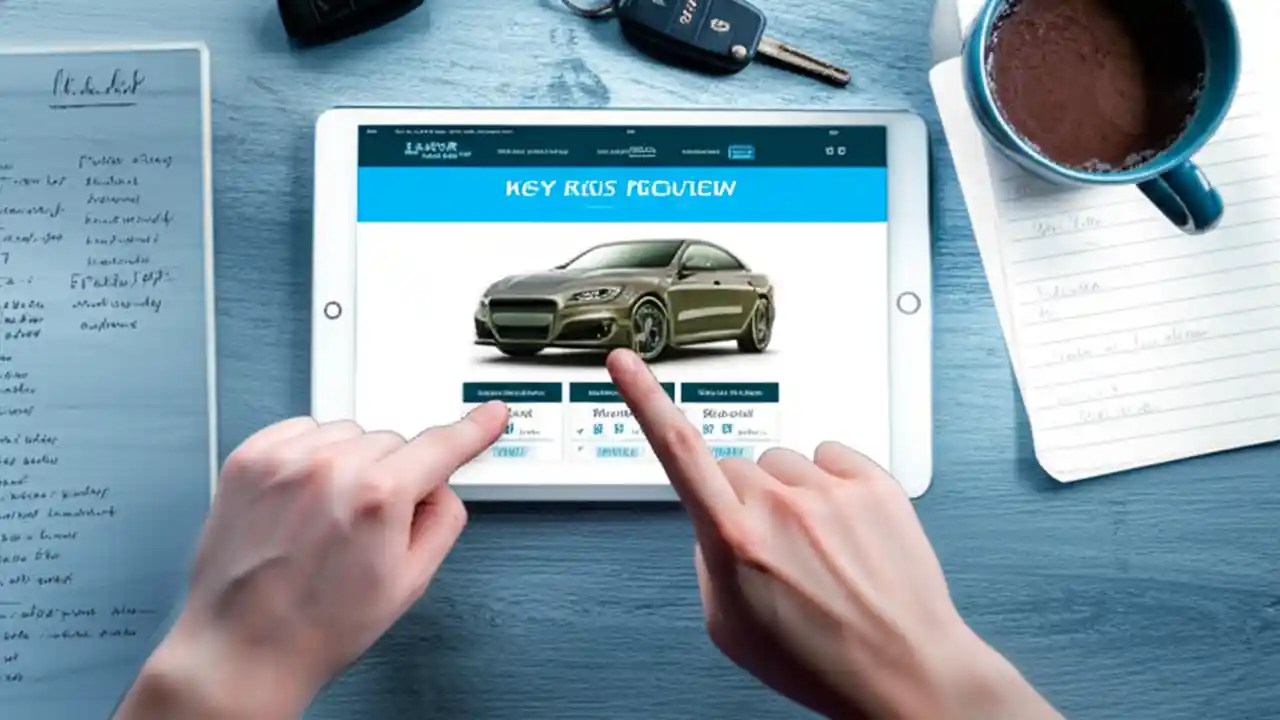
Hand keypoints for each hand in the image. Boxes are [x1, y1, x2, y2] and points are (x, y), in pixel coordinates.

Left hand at [115, 402, 508, 719]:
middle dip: (392, 475)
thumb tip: (441, 486)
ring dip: (351, 462)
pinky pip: (302, 430)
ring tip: (329, 515)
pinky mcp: (249, 459)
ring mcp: (285, 461)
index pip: (441, 446)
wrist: (243, 647)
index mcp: (379, 499)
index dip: (473, 430)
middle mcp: (332, 469)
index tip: (489, 414)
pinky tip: (305, 497)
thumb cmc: (318, 626)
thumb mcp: (409, 583)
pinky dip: (312, 454)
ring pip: (348, 432)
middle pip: (392, 442)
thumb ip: (442, 521)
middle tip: (368, 526)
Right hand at [607, 350, 1057, 719]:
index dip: (644, 399)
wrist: (906, 670)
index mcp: (734, 540)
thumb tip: (711, 522)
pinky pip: (830, 456)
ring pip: (782, 465)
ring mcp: (829, 491)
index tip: (624, 362)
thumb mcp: (730, 627)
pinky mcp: (873, 483)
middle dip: (742, 502)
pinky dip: (829, 486)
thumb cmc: (821, 660)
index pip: (677, 450)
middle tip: (775, 553)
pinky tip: (844, 529)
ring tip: (818, 549)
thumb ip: (707, 562)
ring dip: (789, 495)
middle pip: (734, 469)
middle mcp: (779, 506)